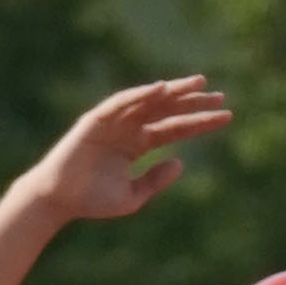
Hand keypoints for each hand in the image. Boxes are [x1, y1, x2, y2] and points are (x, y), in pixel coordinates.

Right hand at [0, 77, 232, 284]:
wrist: (59, 201)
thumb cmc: (93, 200)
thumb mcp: (134, 195)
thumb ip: (156, 180)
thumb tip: (180, 163)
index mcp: (137, 144)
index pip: (174, 129)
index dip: (199, 122)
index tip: (226, 116)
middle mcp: (127, 129)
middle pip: (166, 110)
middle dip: (192, 102)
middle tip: (220, 95)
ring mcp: (112, 123)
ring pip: (148, 102)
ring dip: (172, 91)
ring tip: (199, 84)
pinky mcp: (94, 121)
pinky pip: (120, 104)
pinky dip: (139, 95)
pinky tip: (161, 88)